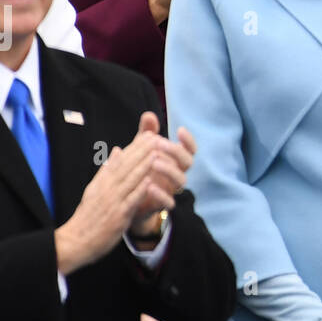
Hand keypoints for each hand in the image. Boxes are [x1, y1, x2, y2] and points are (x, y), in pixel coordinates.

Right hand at [55, 119, 180, 273]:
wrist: (76, 241)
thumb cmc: (88, 217)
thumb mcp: (94, 189)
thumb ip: (107, 171)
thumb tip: (117, 151)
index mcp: (102, 181)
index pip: (121, 160)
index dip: (136, 146)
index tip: (148, 134)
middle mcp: (107, 188)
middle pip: (127, 166)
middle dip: (142, 150)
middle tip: (156, 136)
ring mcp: (112, 202)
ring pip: (130, 180)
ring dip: (144, 166)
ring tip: (157, 152)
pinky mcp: (117, 216)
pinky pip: (130, 201)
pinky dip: (139, 191)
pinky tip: (150, 181)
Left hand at [126, 112, 196, 234]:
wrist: (132, 200)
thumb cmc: (141, 170)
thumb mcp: (141, 150)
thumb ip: (146, 133)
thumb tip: (149, 115)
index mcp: (175, 160)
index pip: (189, 149)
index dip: (188, 140)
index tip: (180, 130)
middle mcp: (177, 174)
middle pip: (188, 162)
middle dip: (176, 152)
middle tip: (160, 144)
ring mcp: (172, 190)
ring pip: (181, 181)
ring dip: (169, 170)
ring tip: (154, 162)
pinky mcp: (163, 205)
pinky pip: (169, 202)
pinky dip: (161, 194)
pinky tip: (149, 185)